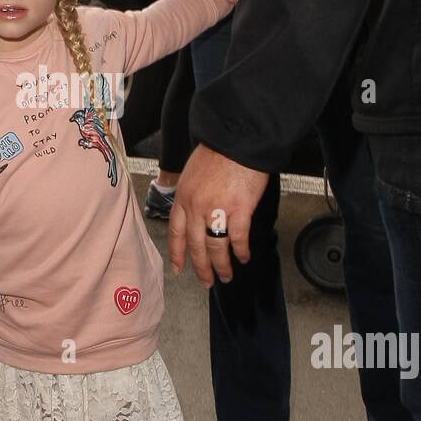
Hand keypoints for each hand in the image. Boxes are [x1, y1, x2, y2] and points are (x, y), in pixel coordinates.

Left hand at [168, 144, 268, 286]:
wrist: (238, 138)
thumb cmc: (219, 151)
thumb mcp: (193, 172)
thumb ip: (192, 194)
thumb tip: (196, 212)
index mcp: (183, 197)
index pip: (176, 232)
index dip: (177, 253)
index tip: (178, 268)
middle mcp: (196, 206)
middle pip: (195, 245)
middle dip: (201, 267)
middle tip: (207, 281)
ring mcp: (217, 209)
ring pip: (216, 247)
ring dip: (222, 265)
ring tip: (226, 276)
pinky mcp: (239, 209)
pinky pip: (238, 238)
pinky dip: (241, 251)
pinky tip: (244, 257)